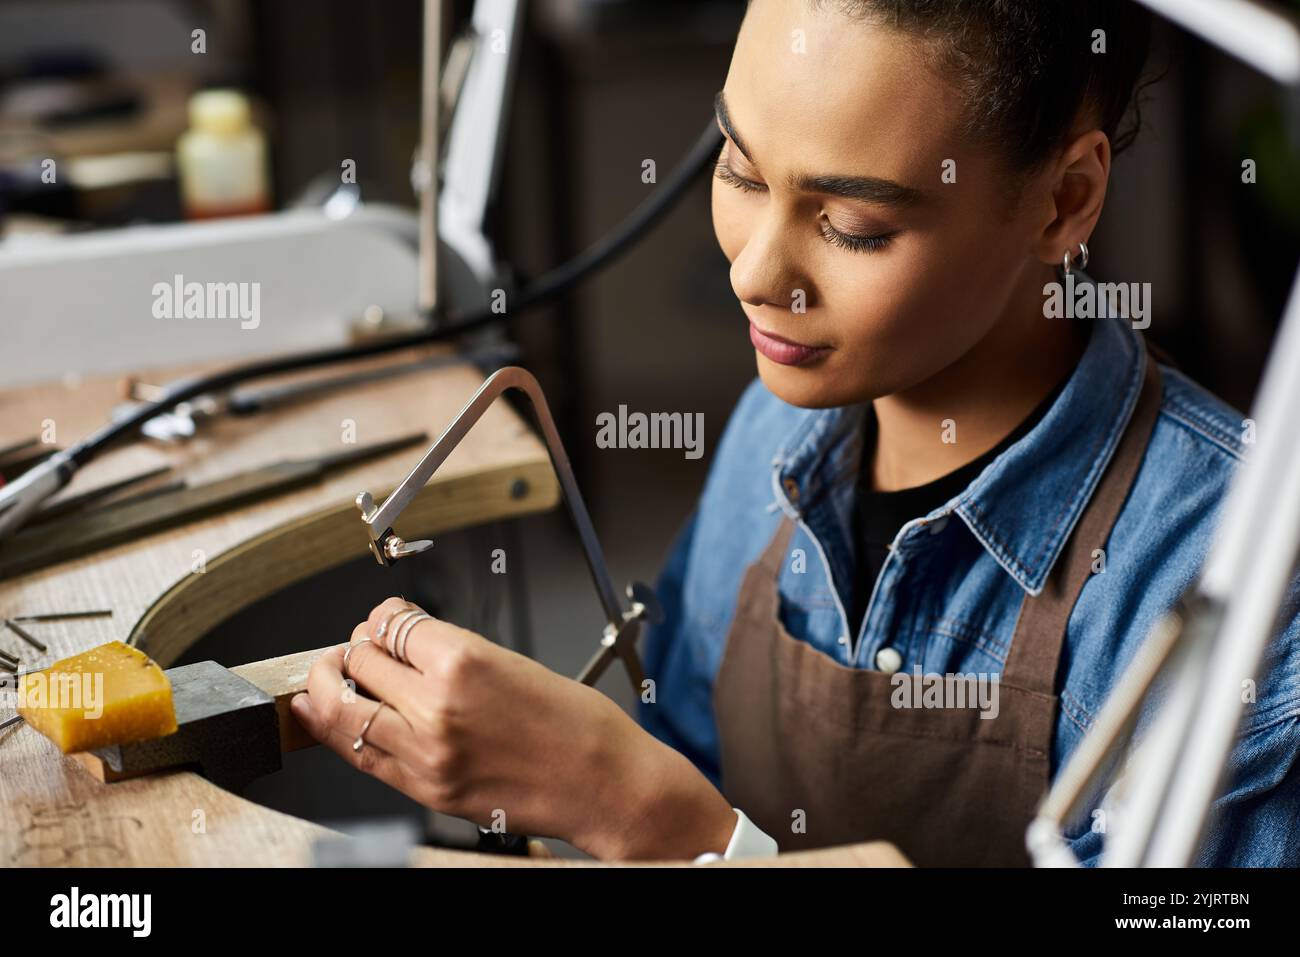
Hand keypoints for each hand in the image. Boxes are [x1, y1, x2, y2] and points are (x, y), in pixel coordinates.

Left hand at [290, 597, 736, 859]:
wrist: (605, 784)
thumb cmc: (577, 725)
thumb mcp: (514, 662)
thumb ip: (451, 650)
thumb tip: (404, 638)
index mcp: (463, 663)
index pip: (391, 625)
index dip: (383, 617)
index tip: (385, 618)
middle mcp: (435, 708)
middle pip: (359, 662)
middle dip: (354, 648)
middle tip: (357, 646)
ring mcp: (425, 754)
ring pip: (340, 712)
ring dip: (330, 688)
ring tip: (331, 678)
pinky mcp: (425, 790)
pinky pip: (360, 757)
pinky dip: (337, 732)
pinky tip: (329, 717)